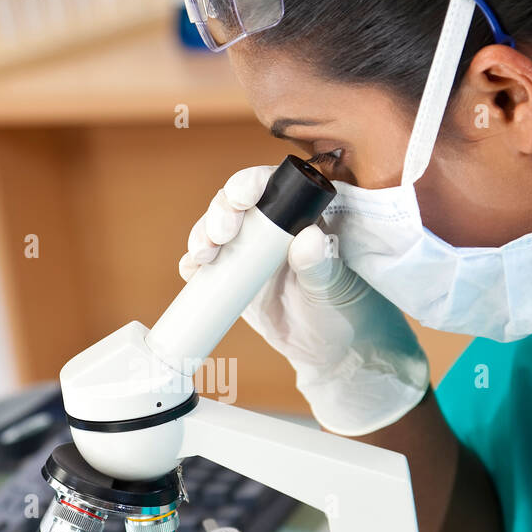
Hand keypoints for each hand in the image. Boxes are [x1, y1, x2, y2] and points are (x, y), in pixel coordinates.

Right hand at [179, 166, 428, 436]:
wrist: (323, 348)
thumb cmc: (338, 309)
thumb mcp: (333, 287)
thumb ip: (321, 264)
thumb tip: (309, 237)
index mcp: (299, 215)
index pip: (272, 186)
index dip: (251, 183)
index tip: (243, 197)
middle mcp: (267, 226)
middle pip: (234, 202)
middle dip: (221, 211)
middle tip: (222, 233)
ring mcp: (245, 251)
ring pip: (213, 229)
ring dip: (202, 235)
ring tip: (205, 253)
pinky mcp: (227, 277)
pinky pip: (202, 265)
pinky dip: (192, 264)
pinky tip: (193, 270)